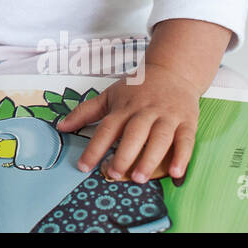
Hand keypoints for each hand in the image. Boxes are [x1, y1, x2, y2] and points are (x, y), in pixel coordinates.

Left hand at [54, 62, 201, 182]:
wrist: (173, 70)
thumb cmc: (138, 87)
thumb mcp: (109, 95)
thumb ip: (85, 111)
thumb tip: (61, 126)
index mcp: (124, 107)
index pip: (107, 128)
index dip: (94, 148)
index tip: (84, 166)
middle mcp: (145, 111)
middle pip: (134, 133)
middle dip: (123, 154)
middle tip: (113, 174)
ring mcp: (167, 116)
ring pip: (159, 138)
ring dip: (149, 158)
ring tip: (138, 177)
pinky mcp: (187, 121)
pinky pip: (186, 140)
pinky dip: (182, 156)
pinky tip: (175, 172)